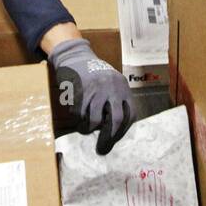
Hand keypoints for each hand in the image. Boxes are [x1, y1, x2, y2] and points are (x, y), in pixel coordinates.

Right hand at [48, 38, 133, 153]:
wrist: (75, 56)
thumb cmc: (94, 75)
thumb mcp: (111, 84)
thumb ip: (115, 103)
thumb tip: (114, 132)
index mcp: (123, 87)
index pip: (130, 115)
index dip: (122, 132)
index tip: (113, 141)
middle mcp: (112, 88)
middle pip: (116, 120)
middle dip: (108, 138)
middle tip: (102, 149)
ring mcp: (96, 89)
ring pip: (94, 120)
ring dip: (88, 129)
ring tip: (84, 129)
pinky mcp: (80, 91)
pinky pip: (79, 114)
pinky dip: (77, 119)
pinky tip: (76, 114)